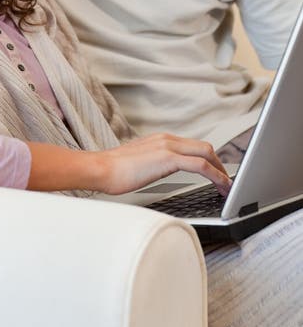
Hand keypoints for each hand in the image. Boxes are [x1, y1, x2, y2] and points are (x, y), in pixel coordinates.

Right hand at [93, 133, 231, 195]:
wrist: (100, 169)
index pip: (192, 146)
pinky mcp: (169, 158)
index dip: (208, 159)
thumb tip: (157, 172)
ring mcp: (168, 147)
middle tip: (225, 182)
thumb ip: (152, 163)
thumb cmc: (113, 171)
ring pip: (207, 153)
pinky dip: (216, 176)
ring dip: (221, 171)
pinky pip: (201, 165)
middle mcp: (167, 139)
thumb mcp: (139, 163)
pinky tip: (221, 186)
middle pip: (205, 147)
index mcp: (160, 140)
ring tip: (227, 187)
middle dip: (219, 165)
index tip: (215, 172)